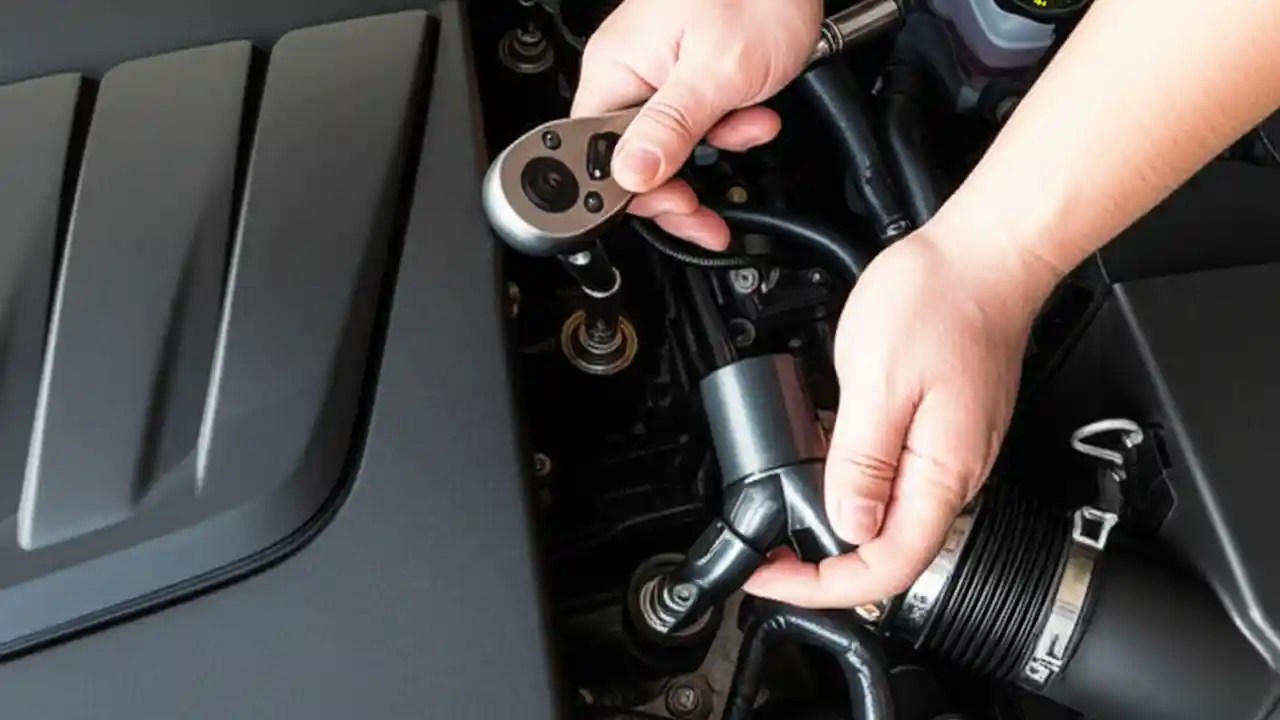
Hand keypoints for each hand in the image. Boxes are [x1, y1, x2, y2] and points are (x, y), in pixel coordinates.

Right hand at [572, 0, 821, 249]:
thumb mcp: (717, 71)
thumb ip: (671, 128)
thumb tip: (629, 176)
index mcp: (616, 68)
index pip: (601, 156)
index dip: (636, 192)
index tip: (675, 206)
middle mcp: (628, 71)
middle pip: (634, 159)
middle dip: (679, 184)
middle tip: (707, 210)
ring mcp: (659, 72)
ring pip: (671, 145)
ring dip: (716, 150)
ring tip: (750, 129)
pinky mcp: (689, 73)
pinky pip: (696, 122)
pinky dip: (729, 127)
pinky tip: (752, 114)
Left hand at [744, 225, 1061, 607]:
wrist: (986, 253)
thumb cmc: (941, 301)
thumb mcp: (878, 380)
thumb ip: (861, 460)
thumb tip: (848, 525)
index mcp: (941, 474)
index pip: (886, 567)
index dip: (823, 585)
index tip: (773, 576)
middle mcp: (953, 474)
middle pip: (887, 552)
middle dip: (822, 564)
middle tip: (768, 553)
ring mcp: (950, 454)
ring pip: (889, 518)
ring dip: (833, 526)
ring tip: (782, 516)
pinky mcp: (942, 431)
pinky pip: (896, 480)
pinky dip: (850, 486)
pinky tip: (817, 465)